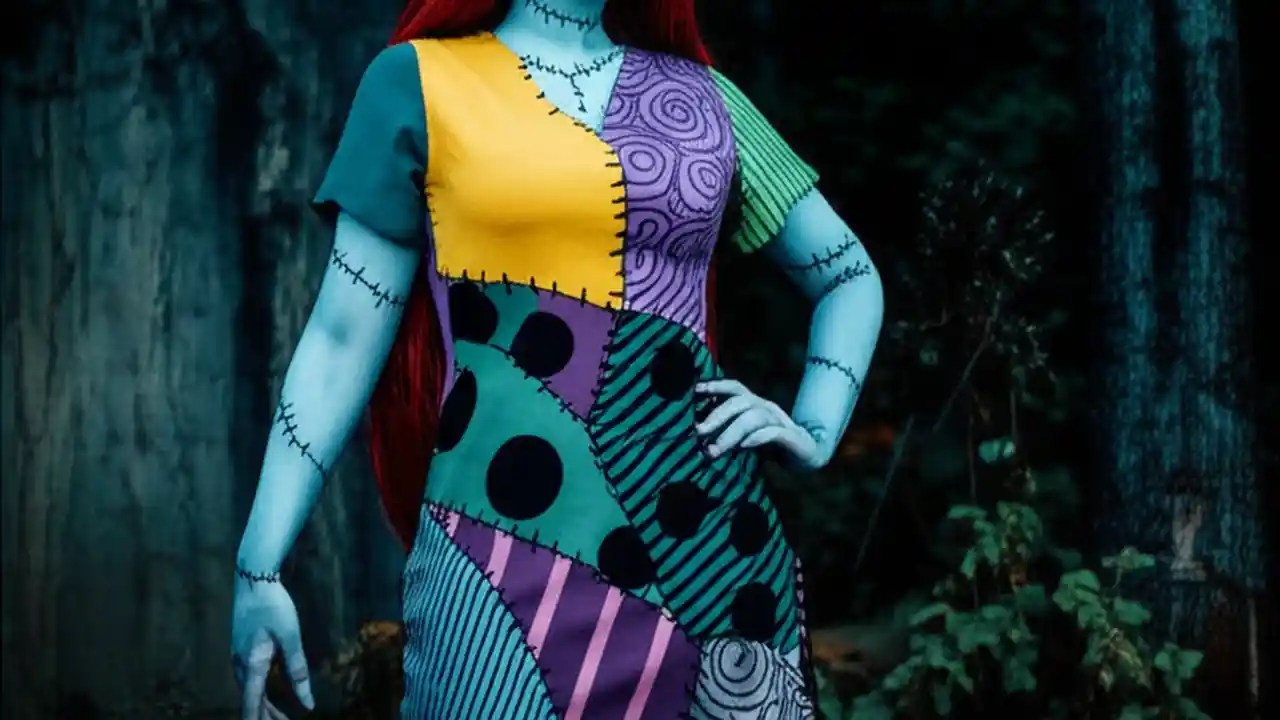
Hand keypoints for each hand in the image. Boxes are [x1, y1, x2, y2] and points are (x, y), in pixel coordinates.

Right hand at [231, 570, 314, 718]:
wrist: (253, 578)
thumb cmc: (274, 606)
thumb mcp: (290, 637)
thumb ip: (298, 670)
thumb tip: (307, 702)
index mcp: (252, 665)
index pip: (252, 704)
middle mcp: (240, 664)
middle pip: (251, 699)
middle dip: (265, 715)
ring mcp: (239, 655)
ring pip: (250, 689)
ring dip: (263, 704)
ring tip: (279, 715)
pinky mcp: (242, 647)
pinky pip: (250, 677)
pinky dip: (260, 689)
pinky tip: (271, 688)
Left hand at [694, 379, 827, 470]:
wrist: (808, 455)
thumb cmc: (771, 445)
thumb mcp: (745, 437)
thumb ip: (727, 431)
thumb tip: (699, 434)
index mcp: (755, 404)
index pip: (735, 388)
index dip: (717, 385)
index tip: (696, 389)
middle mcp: (767, 408)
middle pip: (741, 403)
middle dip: (717, 416)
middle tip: (699, 431)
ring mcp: (781, 421)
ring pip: (754, 418)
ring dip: (731, 433)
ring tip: (713, 449)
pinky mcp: (792, 438)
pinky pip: (773, 433)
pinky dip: (757, 438)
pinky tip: (743, 446)